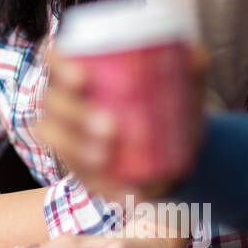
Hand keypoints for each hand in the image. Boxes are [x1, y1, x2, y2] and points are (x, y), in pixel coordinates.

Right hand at [36, 44, 208, 202]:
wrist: (180, 149)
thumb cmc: (170, 103)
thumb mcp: (183, 85)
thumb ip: (190, 69)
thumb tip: (195, 55)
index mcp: (81, 70)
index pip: (56, 58)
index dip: (59, 65)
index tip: (83, 78)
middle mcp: (67, 100)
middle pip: (52, 101)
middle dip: (74, 114)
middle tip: (110, 126)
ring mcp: (68, 135)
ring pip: (53, 137)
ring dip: (75, 148)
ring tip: (106, 157)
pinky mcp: (81, 168)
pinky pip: (82, 177)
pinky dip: (104, 186)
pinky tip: (125, 192)